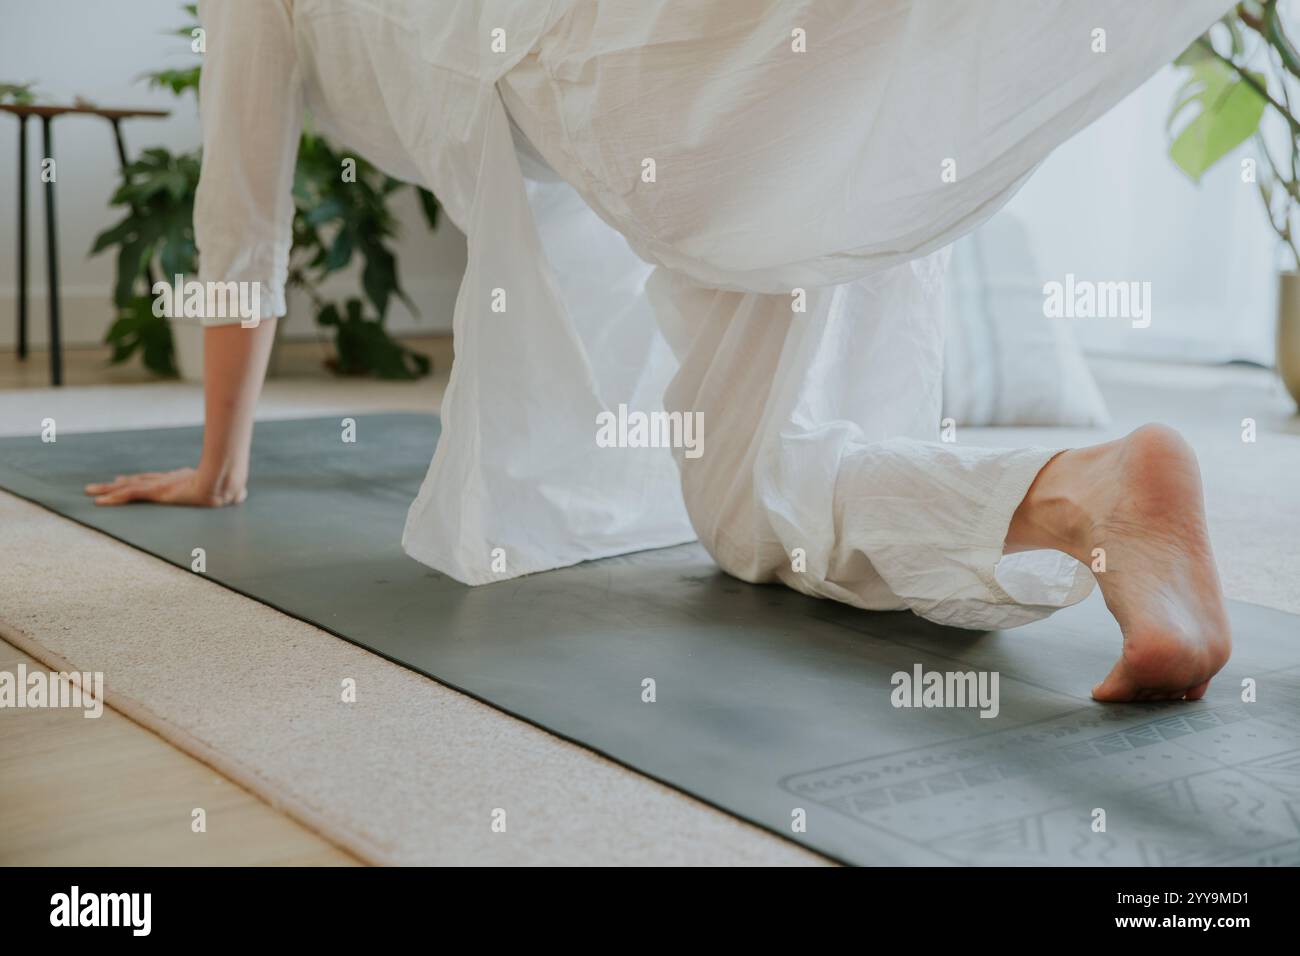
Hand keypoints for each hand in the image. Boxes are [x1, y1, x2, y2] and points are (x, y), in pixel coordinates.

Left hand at [84, 467, 246, 506]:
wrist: (224, 482)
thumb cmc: (229, 485)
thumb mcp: (229, 490)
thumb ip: (232, 491)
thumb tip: (243, 493)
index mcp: (179, 480)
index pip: (154, 480)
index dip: (138, 480)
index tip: (124, 480)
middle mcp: (166, 480)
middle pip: (137, 481)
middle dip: (118, 484)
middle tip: (100, 486)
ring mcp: (160, 486)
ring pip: (128, 487)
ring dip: (108, 490)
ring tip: (89, 492)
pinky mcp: (157, 493)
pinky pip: (131, 496)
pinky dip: (114, 498)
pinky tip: (100, 501)